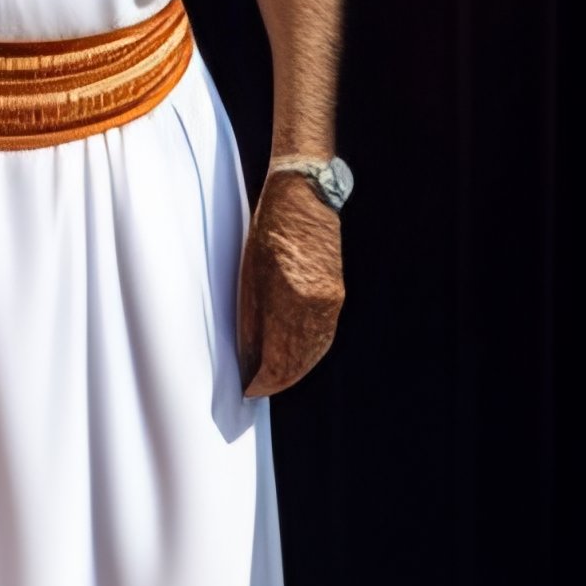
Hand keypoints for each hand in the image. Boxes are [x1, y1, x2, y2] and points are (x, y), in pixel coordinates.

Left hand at [239, 171, 342, 398]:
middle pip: (301, 359)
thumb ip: (253, 320)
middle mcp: (317, 305)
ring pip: (315, 348)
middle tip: (259, 389)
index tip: (249, 390)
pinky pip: (324, 332)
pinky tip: (298, 354)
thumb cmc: (269, 229)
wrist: (304, 195)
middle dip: (280, 379)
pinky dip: (310, 349)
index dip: (264, 381)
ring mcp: (331, 300)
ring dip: (297, 367)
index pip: (280, 358)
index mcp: (291, 300)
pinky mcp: (336, 293)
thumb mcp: (250, 275)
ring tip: (276, 377)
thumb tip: (250, 357)